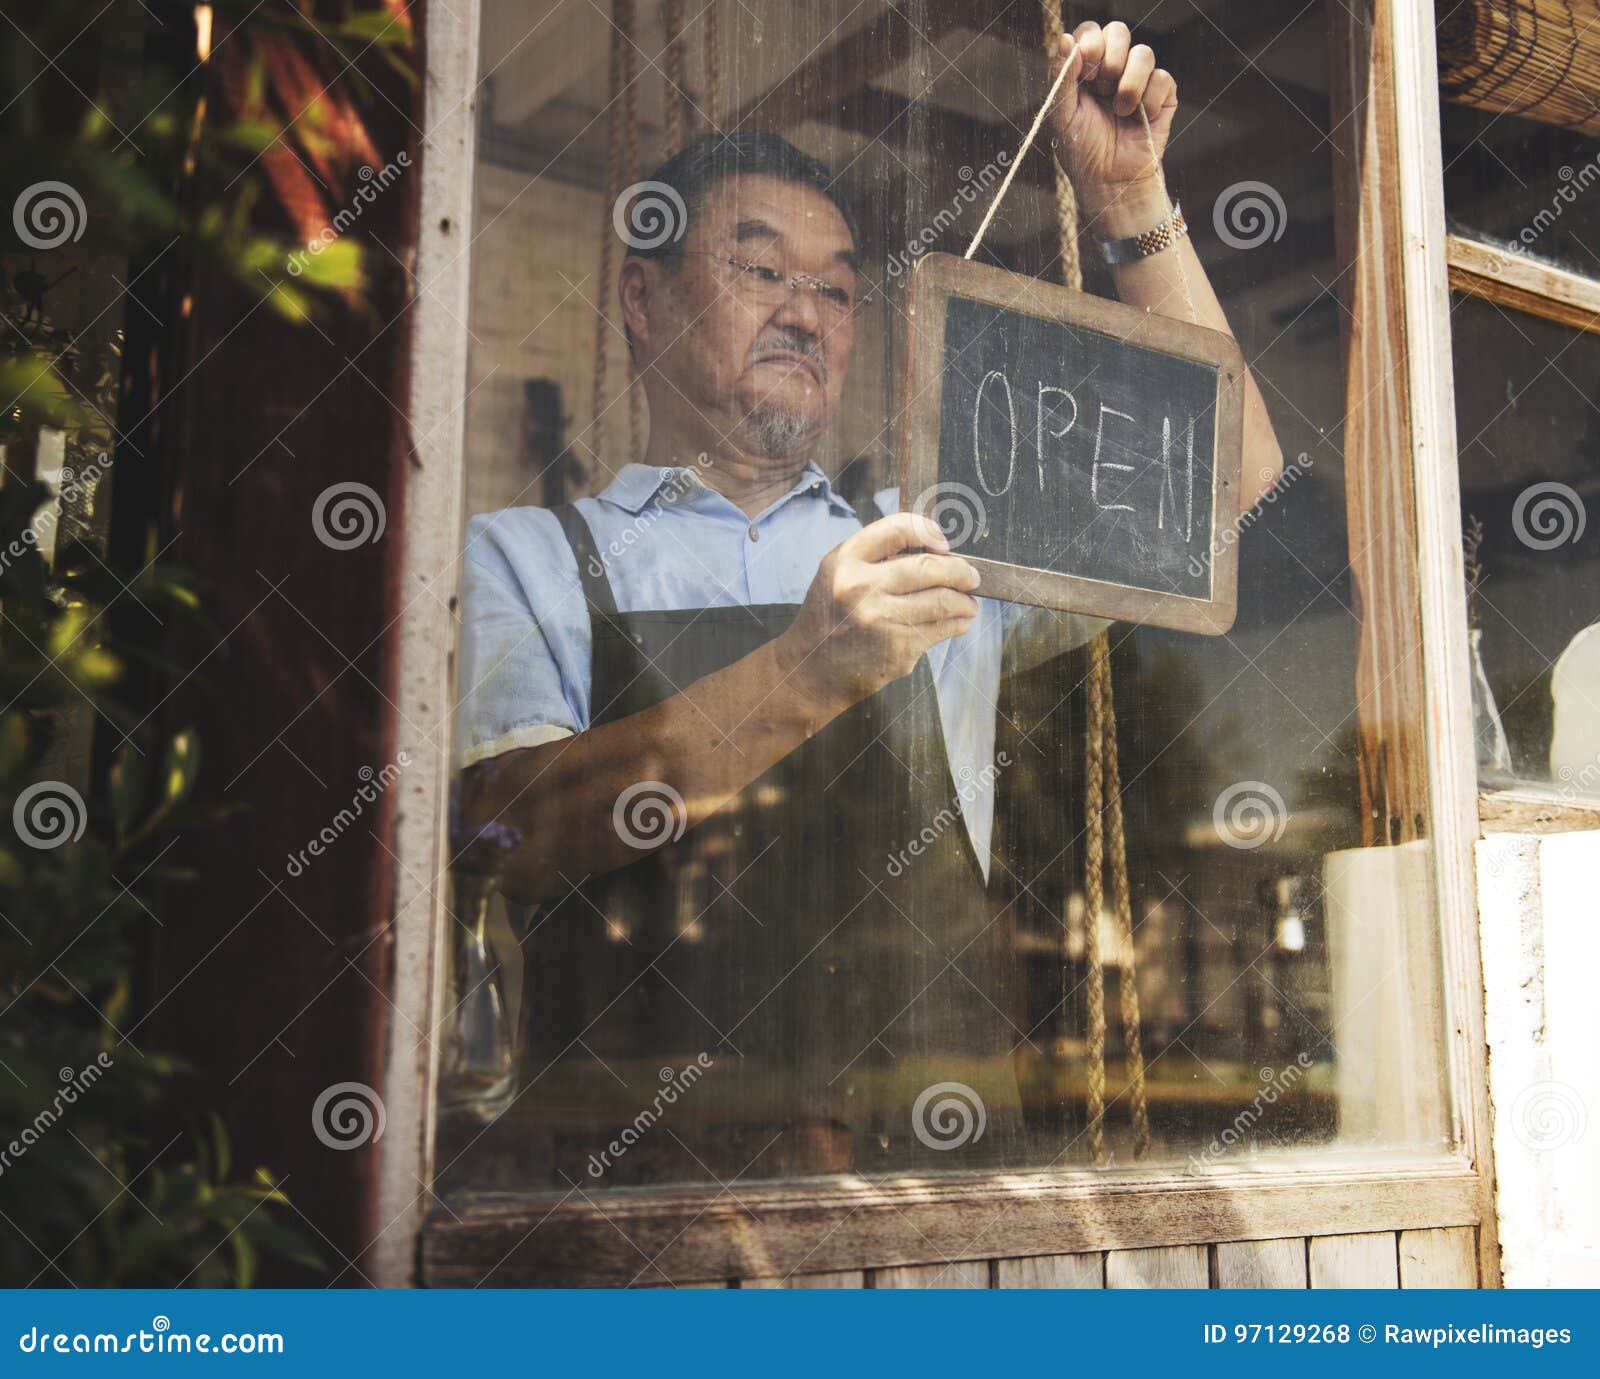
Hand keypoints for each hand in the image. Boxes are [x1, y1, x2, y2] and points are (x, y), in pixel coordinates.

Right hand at [775, 512, 979, 713]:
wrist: (809, 671)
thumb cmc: (830, 616)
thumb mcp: (838, 572)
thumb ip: (877, 555)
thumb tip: (937, 548)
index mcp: (846, 561)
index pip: (899, 528)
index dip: (929, 532)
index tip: (943, 543)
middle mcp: (862, 588)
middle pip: (931, 568)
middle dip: (961, 571)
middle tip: (972, 577)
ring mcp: (882, 621)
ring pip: (944, 602)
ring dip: (966, 602)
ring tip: (969, 603)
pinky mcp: (898, 650)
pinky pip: (942, 630)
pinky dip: (957, 624)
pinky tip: (958, 622)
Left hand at [1046, 20, 1177, 235]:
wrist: (1111, 182)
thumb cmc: (1082, 151)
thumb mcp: (1062, 116)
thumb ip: (1062, 77)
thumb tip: (1064, 39)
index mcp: (1086, 70)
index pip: (1090, 31)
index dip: (1090, 42)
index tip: (1086, 69)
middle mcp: (1113, 69)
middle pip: (1118, 30)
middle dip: (1110, 58)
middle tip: (1101, 88)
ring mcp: (1140, 80)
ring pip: (1144, 52)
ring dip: (1128, 84)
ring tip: (1119, 111)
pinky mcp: (1163, 95)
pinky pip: (1162, 78)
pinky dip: (1148, 101)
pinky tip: (1139, 119)